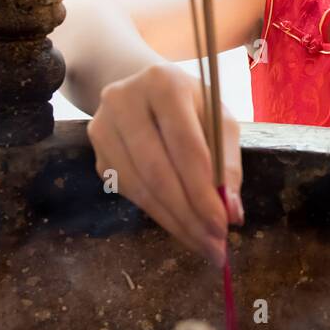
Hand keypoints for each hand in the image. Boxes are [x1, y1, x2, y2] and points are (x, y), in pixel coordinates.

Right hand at [86, 63, 243, 264]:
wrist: (140, 85)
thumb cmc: (190, 104)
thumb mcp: (218, 119)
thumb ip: (228, 163)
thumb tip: (232, 213)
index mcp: (163, 84)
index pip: (186, 146)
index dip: (204, 191)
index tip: (224, 225)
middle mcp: (124, 101)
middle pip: (158, 172)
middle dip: (189, 215)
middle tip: (214, 246)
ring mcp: (103, 127)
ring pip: (140, 188)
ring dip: (174, 223)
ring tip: (202, 244)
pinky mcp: (97, 153)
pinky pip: (129, 193)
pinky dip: (158, 215)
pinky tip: (181, 228)